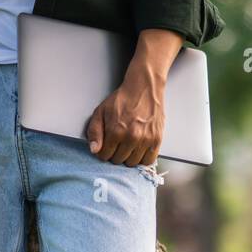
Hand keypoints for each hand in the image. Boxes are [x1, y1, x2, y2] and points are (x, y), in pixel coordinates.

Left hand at [85, 28, 181, 167]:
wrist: (144, 88)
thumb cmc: (122, 99)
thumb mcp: (101, 111)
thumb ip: (94, 132)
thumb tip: (94, 150)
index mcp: (116, 131)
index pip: (104, 156)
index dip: (103, 152)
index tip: (106, 146)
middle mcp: (132, 137)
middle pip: (118, 160)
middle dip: (115, 154)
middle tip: (117, 144)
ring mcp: (146, 140)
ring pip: (132, 163)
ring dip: (128, 157)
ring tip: (127, 146)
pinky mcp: (157, 140)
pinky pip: (148, 161)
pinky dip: (142, 159)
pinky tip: (138, 150)